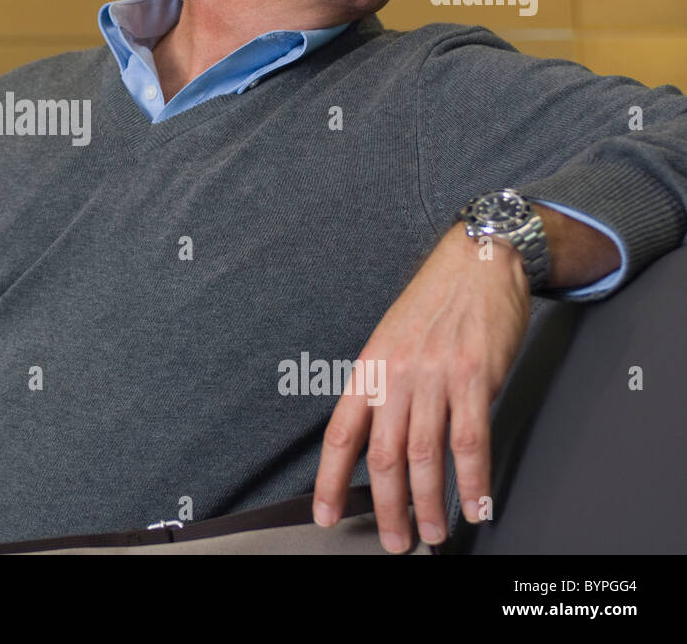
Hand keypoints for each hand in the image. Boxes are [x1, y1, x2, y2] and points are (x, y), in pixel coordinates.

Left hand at [311, 224, 532, 550]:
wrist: (477, 261)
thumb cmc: (434, 303)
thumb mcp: (391, 341)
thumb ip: (382, 389)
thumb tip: (374, 441)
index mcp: (370, 368)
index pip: (340, 434)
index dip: (329, 480)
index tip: (324, 515)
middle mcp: (397, 375)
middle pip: (382, 455)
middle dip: (386, 507)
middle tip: (395, 540)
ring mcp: (435, 377)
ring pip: (424, 455)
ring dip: (429, 503)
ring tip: (433, 533)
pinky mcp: (475, 377)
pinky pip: (471, 441)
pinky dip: (473, 481)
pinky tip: (476, 505)